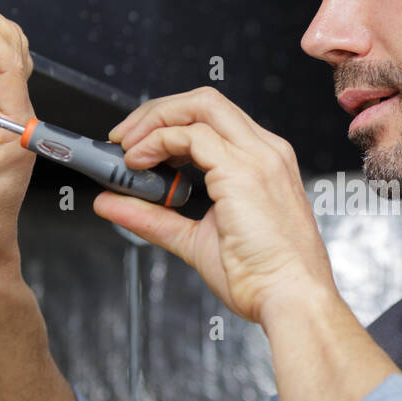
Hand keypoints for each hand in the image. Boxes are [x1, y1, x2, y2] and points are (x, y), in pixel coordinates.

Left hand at [96, 86, 336, 325]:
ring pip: (199, 106)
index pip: (212, 120)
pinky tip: (138, 162)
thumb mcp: (194, 240)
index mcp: (263, 163)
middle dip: (156, 112)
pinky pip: (191, 135)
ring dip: (152, 121)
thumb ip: (152, 217)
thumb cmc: (261, 276)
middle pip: (204, 102)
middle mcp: (265, 152)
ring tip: (126, 150)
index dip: (168, 125)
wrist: (291, 298)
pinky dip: (156, 142)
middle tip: (123, 139)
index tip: (138, 146)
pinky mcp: (243, 170)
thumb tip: (110, 202)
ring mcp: (258, 157)